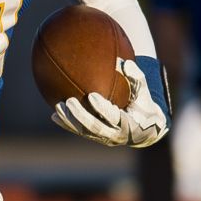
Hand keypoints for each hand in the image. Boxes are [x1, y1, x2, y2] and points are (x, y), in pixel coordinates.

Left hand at [51, 56, 169, 147]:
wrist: (145, 130)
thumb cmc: (143, 105)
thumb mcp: (144, 92)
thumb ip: (136, 78)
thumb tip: (124, 62)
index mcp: (129, 124)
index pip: (113, 117)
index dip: (102, 108)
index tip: (91, 95)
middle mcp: (115, 135)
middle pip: (95, 127)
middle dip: (80, 115)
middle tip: (69, 101)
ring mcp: (104, 138)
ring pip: (84, 132)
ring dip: (70, 120)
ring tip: (58, 106)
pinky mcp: (96, 138)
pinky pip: (80, 132)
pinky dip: (67, 125)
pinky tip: (55, 115)